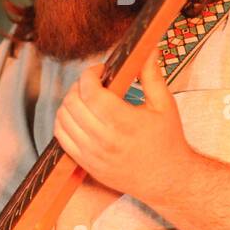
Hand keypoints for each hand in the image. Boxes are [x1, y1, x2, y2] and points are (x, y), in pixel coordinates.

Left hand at [53, 46, 191, 207]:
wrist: (168, 180)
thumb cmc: (168, 141)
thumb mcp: (165, 105)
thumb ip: (152, 76)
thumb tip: (148, 49)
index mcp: (124, 123)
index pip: (91, 92)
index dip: (89, 75)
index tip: (100, 70)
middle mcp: (105, 140)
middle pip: (73, 103)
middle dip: (79, 86)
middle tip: (93, 83)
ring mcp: (93, 155)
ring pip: (63, 119)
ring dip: (70, 102)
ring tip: (86, 98)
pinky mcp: (87, 165)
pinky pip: (61, 139)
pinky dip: (64, 122)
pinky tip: (78, 116)